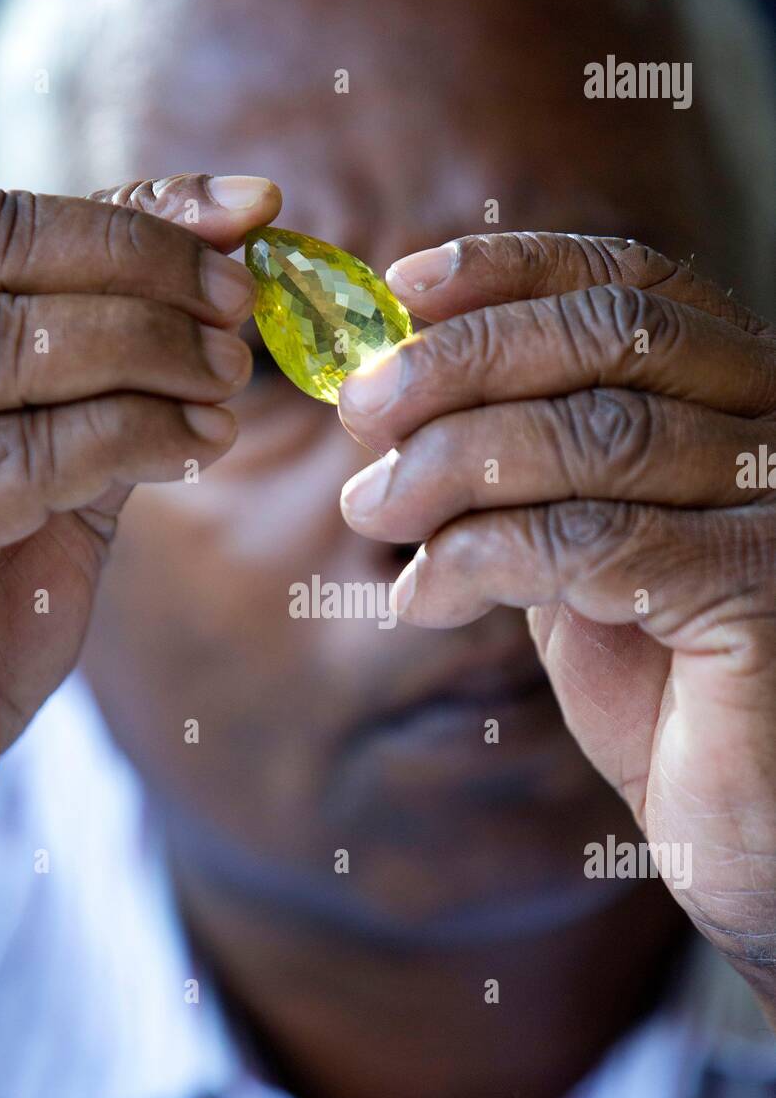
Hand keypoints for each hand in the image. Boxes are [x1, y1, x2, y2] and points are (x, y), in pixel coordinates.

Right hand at [0, 173, 280, 906]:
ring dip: (143, 347)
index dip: (137, 208)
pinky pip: (10, 459)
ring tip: (230, 379)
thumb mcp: (54, 483)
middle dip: (141, 260)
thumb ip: (108, 392)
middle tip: (242, 304)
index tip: (254, 207)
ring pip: (0, 343)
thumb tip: (220, 292)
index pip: (5, 227)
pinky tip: (197, 443)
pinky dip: (122, 435)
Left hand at [338, 232, 775, 1010]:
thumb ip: (520, 475)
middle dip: (460, 363)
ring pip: (596, 436)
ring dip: (452, 464)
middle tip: (360, 410)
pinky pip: (594, 543)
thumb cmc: (663, 689)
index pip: (630, 285)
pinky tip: (421, 596)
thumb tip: (392, 402)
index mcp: (739, 397)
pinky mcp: (760, 590)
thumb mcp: (579, 556)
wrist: (746, 826)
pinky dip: (481, 558)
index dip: (509, 271)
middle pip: (609, 339)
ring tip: (370, 512)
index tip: (400, 288)